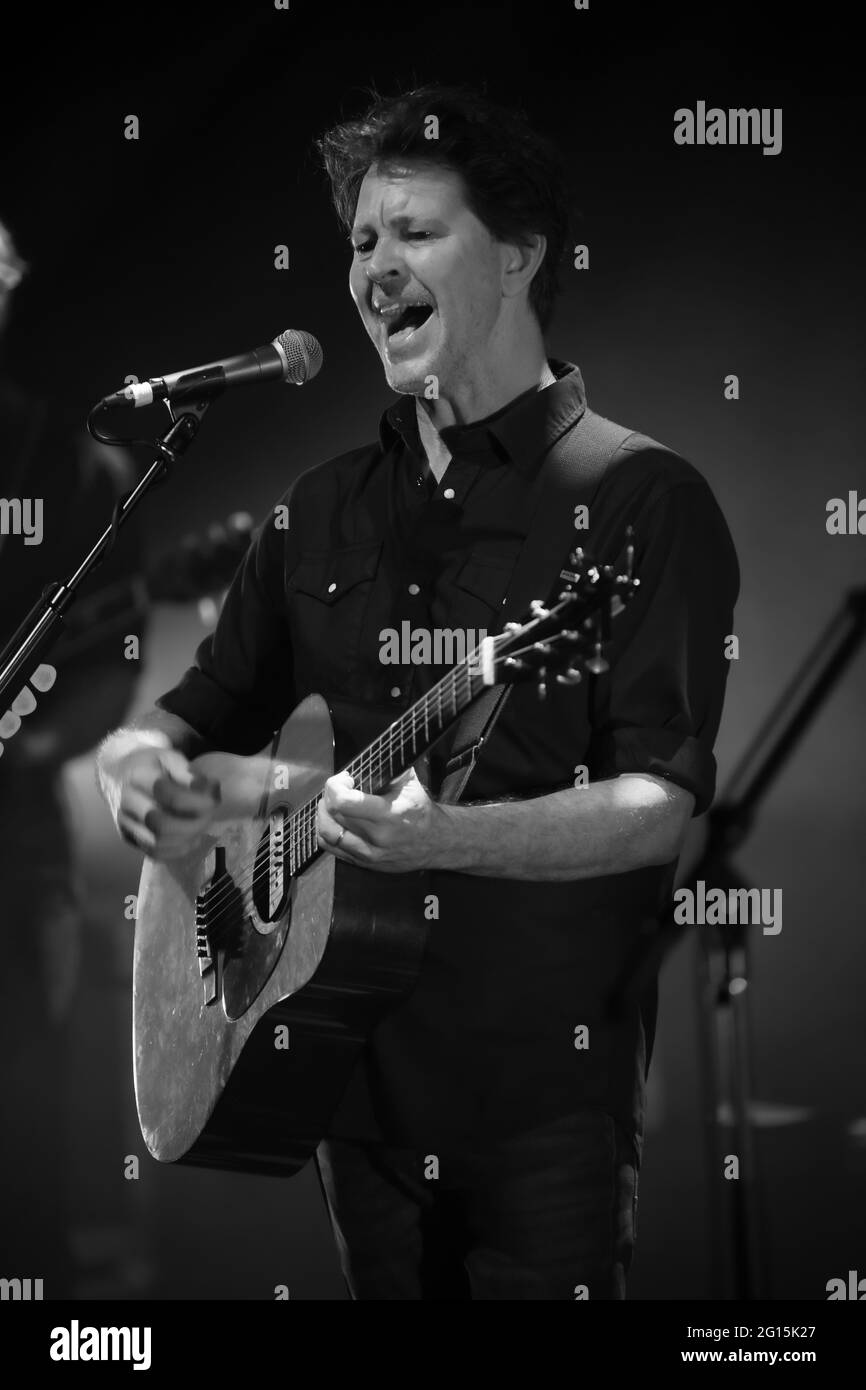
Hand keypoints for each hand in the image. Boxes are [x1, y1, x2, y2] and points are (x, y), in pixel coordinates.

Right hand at [111, 746, 221, 860]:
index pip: (169, 796)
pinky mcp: (128, 837)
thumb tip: (204, 788)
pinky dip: (177, 850)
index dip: (197, 801)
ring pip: (158, 843)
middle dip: (192, 825)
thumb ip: (186, 772)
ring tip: (200, 826)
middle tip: (208, 817)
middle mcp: (126, 801)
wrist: (122, 774)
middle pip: (162, 825)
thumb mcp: (170, 758)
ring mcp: (125, 822)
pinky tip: (190, 838)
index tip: (213, 800)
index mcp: (138, 776)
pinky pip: (154, 853)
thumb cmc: (151, 764)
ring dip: (186, 839)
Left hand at [316, 767, 452, 872]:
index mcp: (389, 815)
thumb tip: (366, 755)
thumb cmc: (421, 810)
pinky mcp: (363, 864)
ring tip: (332, 803)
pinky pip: (331, 848)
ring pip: (327, 834)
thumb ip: (388, 769)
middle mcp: (377, 837)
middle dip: (329, 795)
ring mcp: (368, 854)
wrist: (436, 843)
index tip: (345, 779)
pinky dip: (325, 831)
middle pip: (333, 815)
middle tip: (338, 788)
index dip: (336, 786)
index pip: (345, 802)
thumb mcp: (410, 784)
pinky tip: (334, 820)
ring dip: (323, 814)